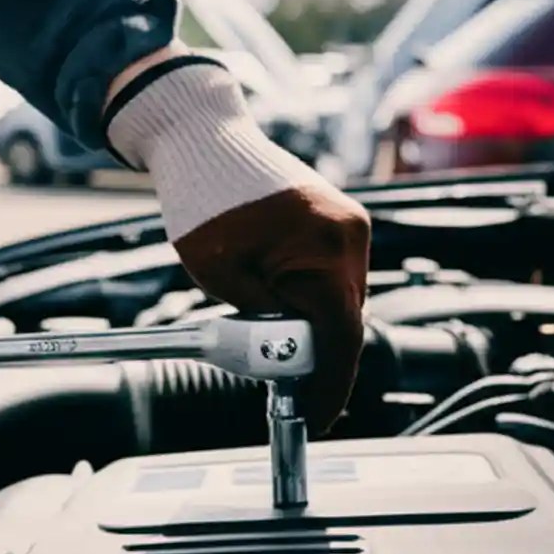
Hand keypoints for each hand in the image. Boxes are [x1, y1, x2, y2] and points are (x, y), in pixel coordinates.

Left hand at [173, 189, 369, 433]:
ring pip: (341, 299)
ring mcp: (349, 223)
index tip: (317, 415)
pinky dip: (313, 296)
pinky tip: (283, 306)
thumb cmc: (204, 201)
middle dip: (316, 356)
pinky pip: (335, 273)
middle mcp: (349, 235)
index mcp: (325, 250)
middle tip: (287, 389)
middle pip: (345, 320)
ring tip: (272, 340)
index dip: (330, 385)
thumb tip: (284, 356)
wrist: (204, 138)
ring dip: (313, 323)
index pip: (341, 337)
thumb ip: (261, 321)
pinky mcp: (339, 218)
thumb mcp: (222, 278)